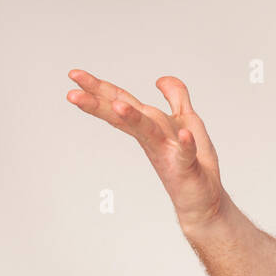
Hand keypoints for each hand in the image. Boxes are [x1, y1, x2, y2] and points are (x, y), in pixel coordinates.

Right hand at [66, 69, 227, 232]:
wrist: (204, 201)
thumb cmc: (193, 161)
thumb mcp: (187, 120)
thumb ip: (176, 98)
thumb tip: (161, 79)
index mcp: (149, 126)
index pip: (119, 103)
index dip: (98, 88)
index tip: (74, 75)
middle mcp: (153, 139)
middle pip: (124, 117)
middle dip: (99, 104)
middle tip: (71, 94)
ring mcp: (168, 153)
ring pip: (149, 132)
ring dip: (135, 119)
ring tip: (118, 107)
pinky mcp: (187, 167)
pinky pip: (186, 153)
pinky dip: (185, 143)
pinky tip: (183, 134)